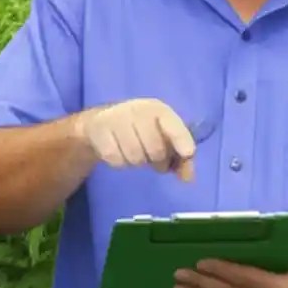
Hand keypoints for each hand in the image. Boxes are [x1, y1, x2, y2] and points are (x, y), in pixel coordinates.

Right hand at [75, 98, 196, 180]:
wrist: (100, 123)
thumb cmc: (140, 131)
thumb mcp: (162, 139)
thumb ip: (180, 158)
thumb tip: (188, 178)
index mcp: (157, 109)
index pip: (172, 124)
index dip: (181, 139)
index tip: (188, 153)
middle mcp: (137, 110)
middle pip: (155, 148)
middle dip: (157, 160)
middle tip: (154, 159)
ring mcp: (116, 118)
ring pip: (135, 157)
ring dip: (137, 162)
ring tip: (134, 152)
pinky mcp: (98, 130)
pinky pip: (116, 160)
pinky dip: (120, 162)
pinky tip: (118, 151)